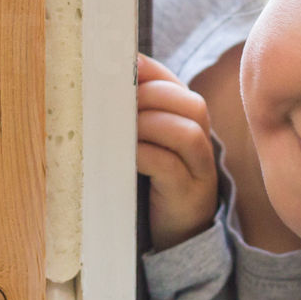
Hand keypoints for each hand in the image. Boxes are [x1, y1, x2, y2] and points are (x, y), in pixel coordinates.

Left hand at [136, 53, 219, 250]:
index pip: (175, 83)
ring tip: (123, 129)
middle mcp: (201, 141)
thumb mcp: (146, 142)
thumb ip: (132, 115)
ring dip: (151, 124)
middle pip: (191, 104)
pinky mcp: (187, 194)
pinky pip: (169, 167)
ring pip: (187, 133)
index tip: (121, 65)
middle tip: (119, 102)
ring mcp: (199, 169)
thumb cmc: (153, 181)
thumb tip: (99, 83)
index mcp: (189, 121)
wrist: (178, 233)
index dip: (150, 71)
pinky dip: (145, 155)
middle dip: (152, 96)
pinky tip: (126, 155)